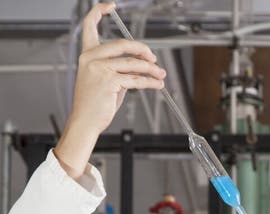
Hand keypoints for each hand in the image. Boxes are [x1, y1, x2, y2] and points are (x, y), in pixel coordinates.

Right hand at [55, 3, 164, 178]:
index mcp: (86, 54)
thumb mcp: (105, 81)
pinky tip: (157, 84)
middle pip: (122, 44)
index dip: (99, 11)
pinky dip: (149, 81)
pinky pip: (135, 79)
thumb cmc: (94, 104)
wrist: (85, 122)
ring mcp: (99, 68)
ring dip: (150, 68)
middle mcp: (91, 57)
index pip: (89, 25)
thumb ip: (119, 69)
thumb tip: (142, 65)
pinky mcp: (109, 81)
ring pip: (132, 63)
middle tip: (154, 57)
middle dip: (142, 50)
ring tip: (160, 74)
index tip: (111, 5)